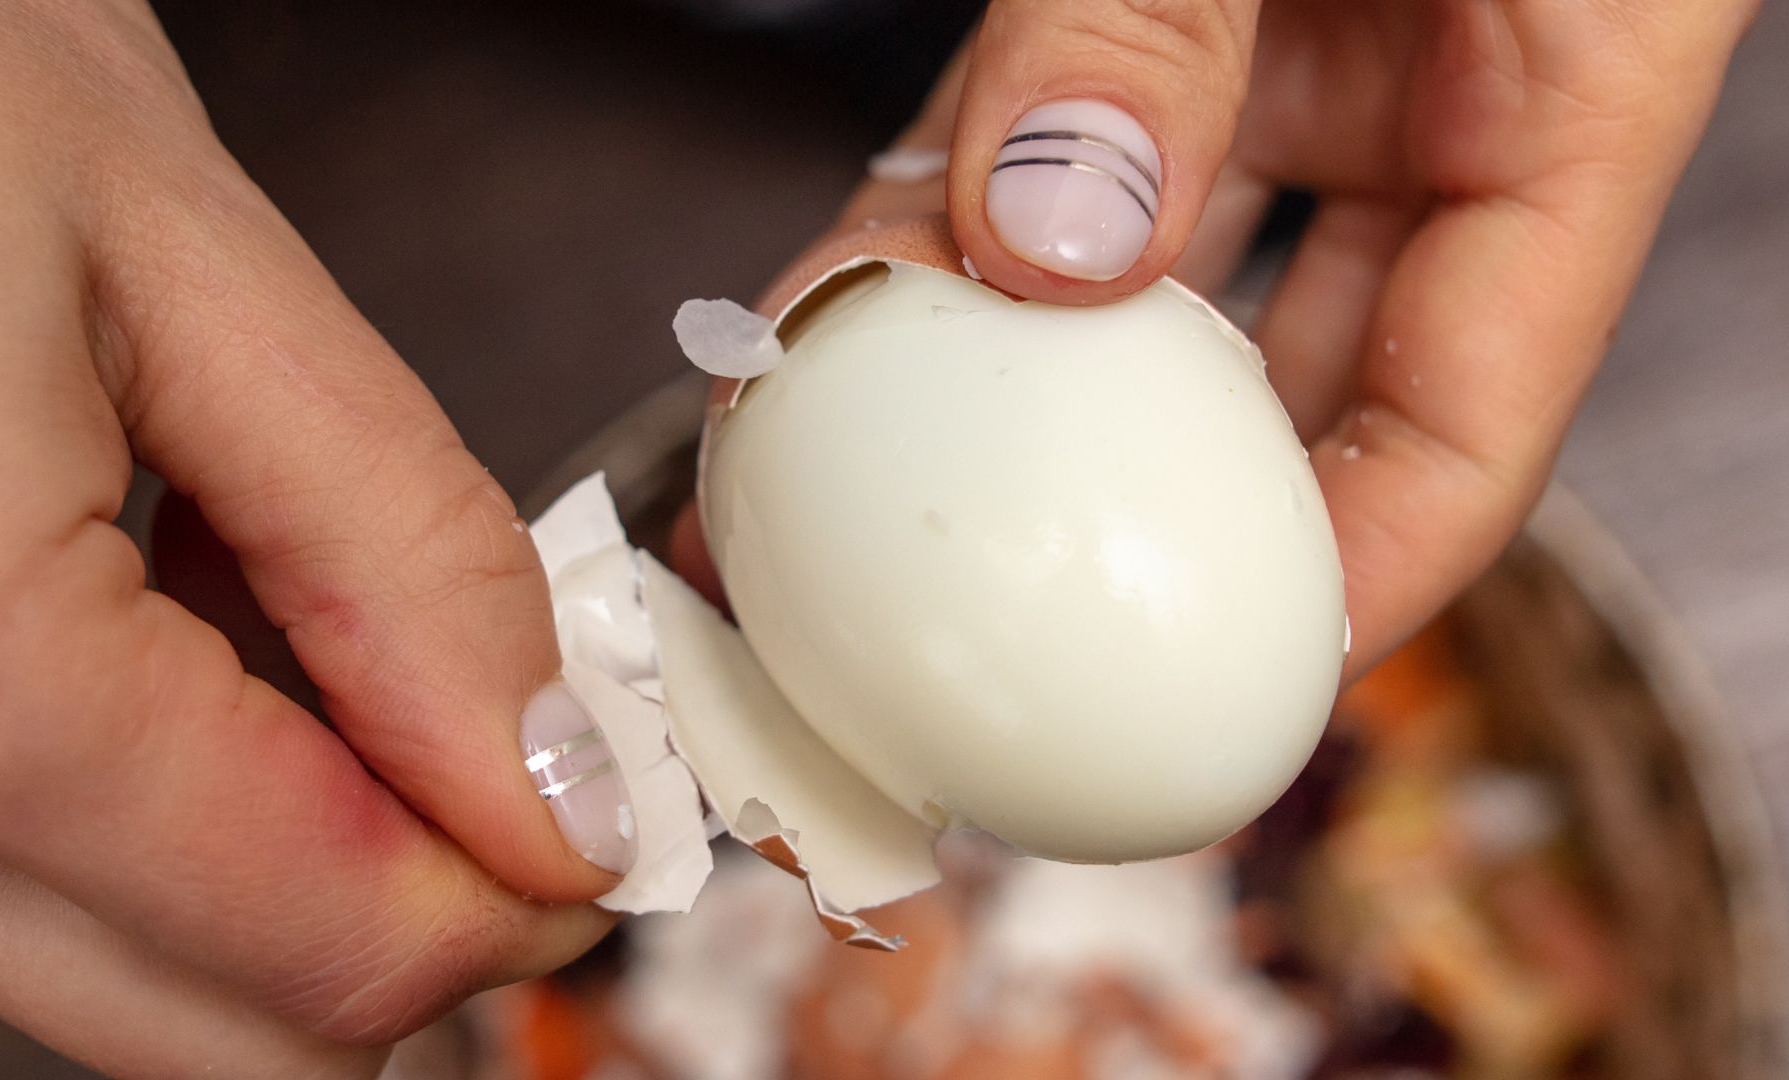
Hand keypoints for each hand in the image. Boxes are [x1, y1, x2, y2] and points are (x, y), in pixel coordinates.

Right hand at [0, 2, 630, 1074]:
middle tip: (488, 708)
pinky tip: (172, 620)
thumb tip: (556, 794)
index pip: (337, 947)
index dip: (528, 879)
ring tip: (288, 603)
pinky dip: (160, 813)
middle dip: (414, 897)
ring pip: (136, 982)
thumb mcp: (195, 274)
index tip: (610, 787)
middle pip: (234, 1030)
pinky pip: (31, 894)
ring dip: (286, 854)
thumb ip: (407, 565)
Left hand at [828, 0, 1755, 672]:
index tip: (1196, 681)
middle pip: (1284, 385)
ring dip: (1012, 381)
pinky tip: (851, 299)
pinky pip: (1061, 154)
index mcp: (1566, 101)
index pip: (1467, 422)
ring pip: (1151, 283)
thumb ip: (1168, 26)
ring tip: (865, 478)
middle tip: (989, 612)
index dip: (1344, 582)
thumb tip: (1047, 231)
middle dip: (1135, 506)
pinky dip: (961, 230)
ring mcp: (1299, 64)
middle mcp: (1429, 105)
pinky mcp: (1175, 19)